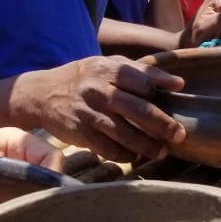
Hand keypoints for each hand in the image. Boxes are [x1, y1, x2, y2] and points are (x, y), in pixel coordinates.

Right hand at [12, 57, 184, 163]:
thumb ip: (139, 71)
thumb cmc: (82, 79)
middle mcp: (98, 91)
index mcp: (106, 70)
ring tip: (161, 152)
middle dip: (163, 124)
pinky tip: (134, 156)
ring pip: (125, 134)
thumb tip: (177, 83)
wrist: (41, 94)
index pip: (142, 80)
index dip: (162, 87)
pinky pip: (108, 149)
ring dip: (147, 146)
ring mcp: (89, 113)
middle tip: (180, 135)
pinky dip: (125, 155)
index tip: (179, 95)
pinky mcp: (80, 133)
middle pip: (138, 109)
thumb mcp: (105, 65)